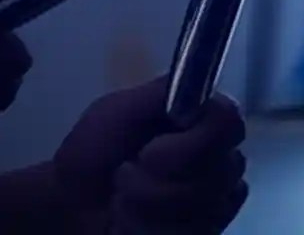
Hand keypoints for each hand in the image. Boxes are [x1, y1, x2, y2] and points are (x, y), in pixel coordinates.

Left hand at [53, 77, 247, 233]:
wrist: (73, 204)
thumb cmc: (93, 153)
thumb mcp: (117, 111)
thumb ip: (160, 94)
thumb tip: (197, 84)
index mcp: (203, 121)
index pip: (230, 123)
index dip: (194, 142)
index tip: (149, 152)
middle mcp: (220, 157)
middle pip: (222, 170)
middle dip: (159, 182)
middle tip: (124, 177)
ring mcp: (217, 200)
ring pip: (207, 207)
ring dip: (149, 207)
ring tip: (122, 202)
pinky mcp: (207, 231)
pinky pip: (197, 232)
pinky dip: (152, 230)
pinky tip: (133, 223)